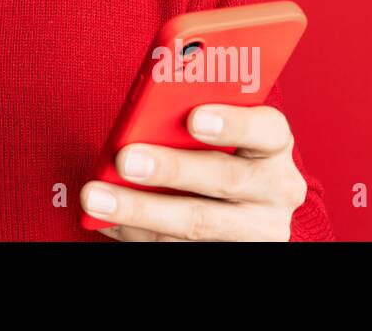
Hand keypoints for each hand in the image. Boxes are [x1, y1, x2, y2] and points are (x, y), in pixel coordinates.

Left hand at [79, 104, 307, 240]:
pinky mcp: (231, 253)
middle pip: (226, 178)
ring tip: (95, 197)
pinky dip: (138, 232)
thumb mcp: (211, 126)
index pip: (267, 128)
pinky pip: (177, 247)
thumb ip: (186, 117)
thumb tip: (140, 118)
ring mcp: (257, 229)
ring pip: (198, 222)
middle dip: (170, 168)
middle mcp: (275, 188)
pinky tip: (106, 220)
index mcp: (273, 143)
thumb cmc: (211, 147)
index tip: (193, 117)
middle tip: (125, 159)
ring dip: (140, 209)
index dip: (232, 123)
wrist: (236, 204)